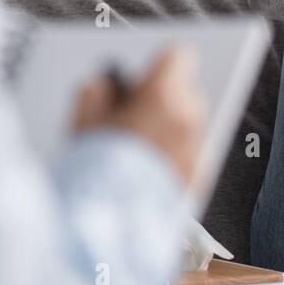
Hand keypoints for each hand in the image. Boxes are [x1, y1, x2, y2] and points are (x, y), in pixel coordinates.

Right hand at [72, 45, 205, 187]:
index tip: (145, 77)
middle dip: (165, 101)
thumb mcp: (82, 124)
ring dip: (172, 131)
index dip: (158, 66)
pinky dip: (178, 158)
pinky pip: (194, 155)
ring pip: (191, 126)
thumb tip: (101, 84)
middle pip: (187, 92)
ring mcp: (199, 151)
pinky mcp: (201, 181)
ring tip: (139, 152)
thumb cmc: (95, 177)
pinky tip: (149, 173)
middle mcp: (188, 120)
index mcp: (162, 97)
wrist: (108, 228)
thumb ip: (95, 92)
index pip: (178, 57)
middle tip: (135, 118)